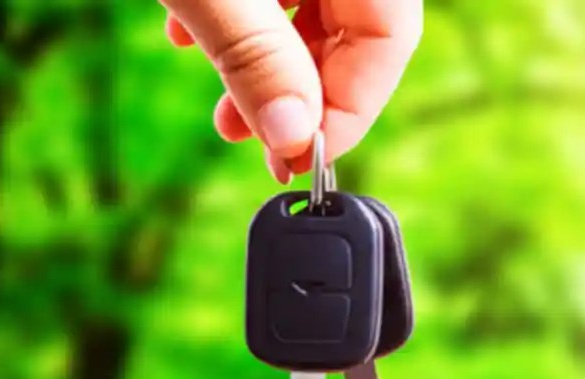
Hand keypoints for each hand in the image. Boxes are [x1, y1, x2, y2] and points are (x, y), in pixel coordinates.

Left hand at [160, 0, 422, 181]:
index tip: (303, 159)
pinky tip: (192, 39)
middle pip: (361, 31)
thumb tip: (293, 135)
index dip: (353, 108)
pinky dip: (249, 23)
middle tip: (258, 144)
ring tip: (225, 114)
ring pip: (320, 13)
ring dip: (270, 69)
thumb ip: (255, 54)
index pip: (392, 37)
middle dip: (304, 96)